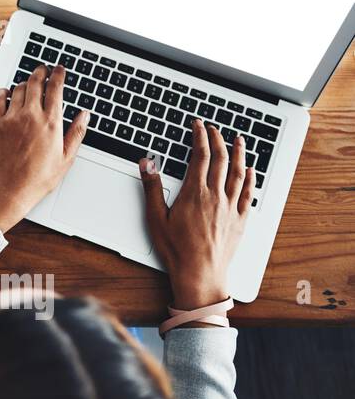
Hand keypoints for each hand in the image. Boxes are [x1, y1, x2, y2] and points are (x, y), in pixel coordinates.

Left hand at [0, 65, 90, 231]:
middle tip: (43, 69)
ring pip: (18, 88)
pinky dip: (3, 92)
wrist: (11, 187)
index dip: (58, 74)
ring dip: (25, 83)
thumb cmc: (39, 177)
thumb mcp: (67, 157)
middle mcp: (31, 116)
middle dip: (41, 72)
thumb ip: (77, 132)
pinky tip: (7, 93)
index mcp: (51, 122)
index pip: (56, 88)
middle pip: (36, 82)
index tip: (59, 69)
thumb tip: (85, 114)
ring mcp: (12, 118)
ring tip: (28, 84)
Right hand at [139, 120, 249, 310]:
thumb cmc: (176, 249)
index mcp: (194, 193)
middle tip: (214, 128)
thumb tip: (147, 163)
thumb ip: (152, 187)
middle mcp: (215, 196)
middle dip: (217, 139)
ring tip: (239, 140)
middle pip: (220, 159)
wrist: (200, 273)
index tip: (198, 125)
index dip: (199, 136)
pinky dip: (251, 178)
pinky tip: (251, 171)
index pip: (199, 155)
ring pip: (238, 173)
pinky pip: (248, 193)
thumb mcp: (155, 218)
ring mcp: (230, 207)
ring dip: (239, 153)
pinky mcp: (240, 219)